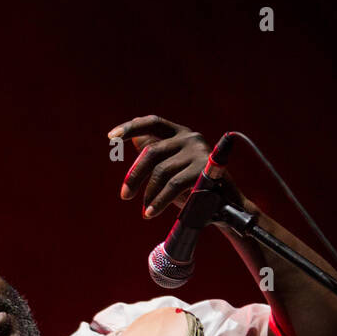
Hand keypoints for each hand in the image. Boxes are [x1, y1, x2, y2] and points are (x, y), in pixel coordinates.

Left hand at [107, 115, 242, 219]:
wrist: (226, 209)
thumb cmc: (196, 189)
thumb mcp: (174, 170)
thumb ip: (158, 154)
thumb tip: (134, 139)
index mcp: (181, 134)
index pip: (153, 123)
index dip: (130, 127)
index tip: (110, 136)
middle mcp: (191, 137)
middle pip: (152, 151)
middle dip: (135, 175)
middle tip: (125, 195)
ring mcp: (199, 152)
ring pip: (161, 171)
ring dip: (149, 194)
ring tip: (145, 211)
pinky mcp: (205, 170)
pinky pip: (173, 185)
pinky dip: (159, 201)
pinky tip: (150, 212)